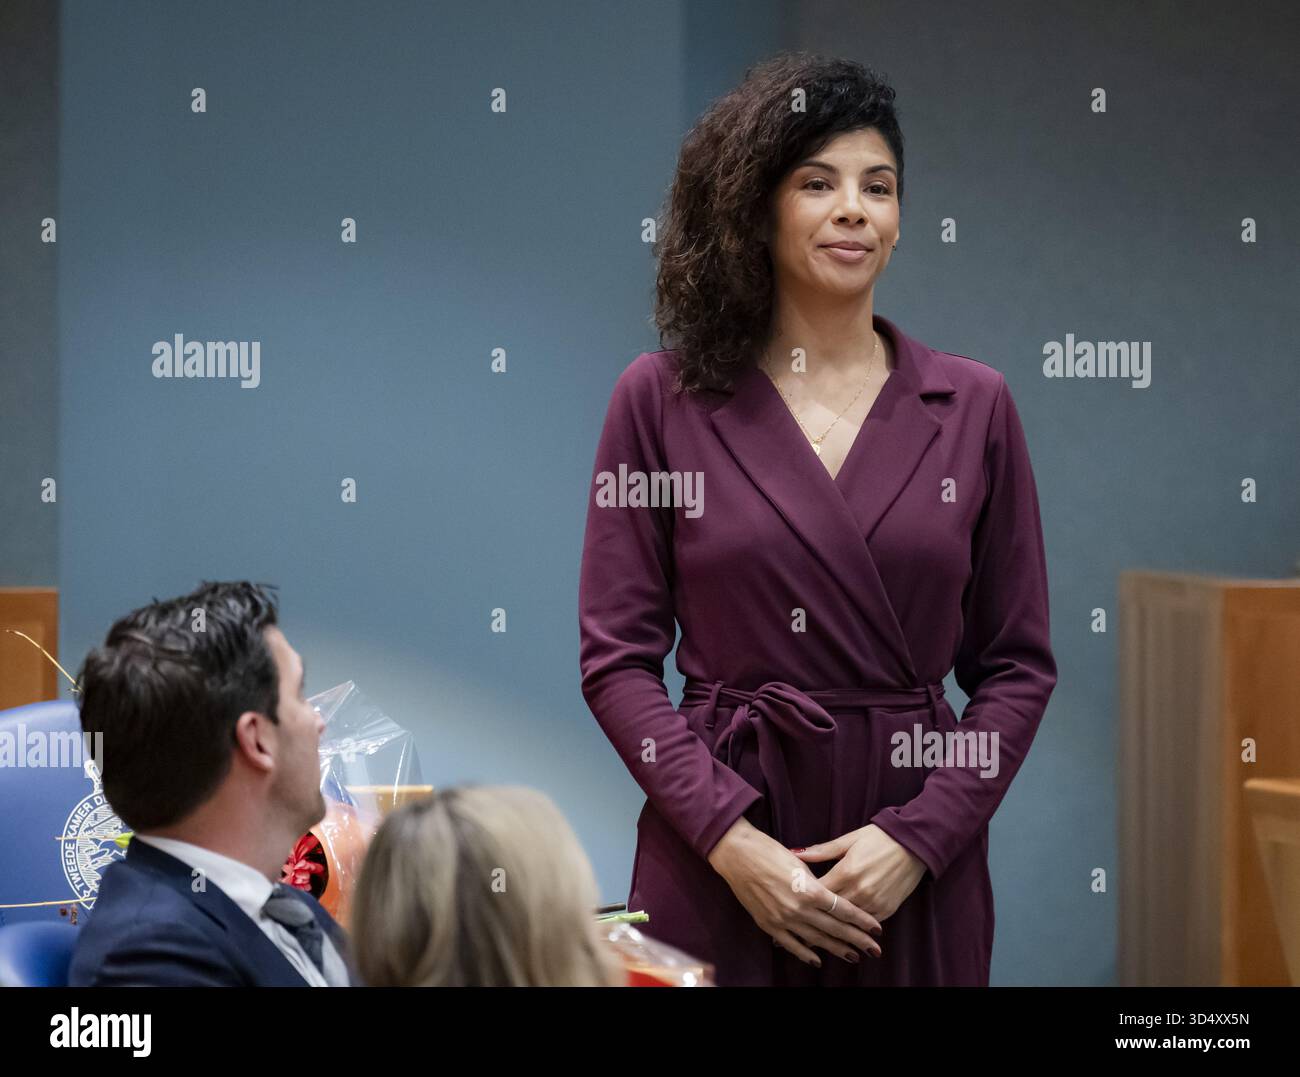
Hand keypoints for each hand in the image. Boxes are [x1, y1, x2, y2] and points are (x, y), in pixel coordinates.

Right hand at [707, 816, 882, 967]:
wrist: (737, 855)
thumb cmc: (769, 851)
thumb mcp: (799, 863)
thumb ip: (816, 882)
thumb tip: (828, 896)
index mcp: (810, 889)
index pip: (844, 910)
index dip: (861, 920)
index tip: (876, 929)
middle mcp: (799, 908)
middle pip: (835, 928)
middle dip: (857, 940)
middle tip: (875, 950)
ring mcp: (783, 919)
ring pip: (817, 939)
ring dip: (837, 949)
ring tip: (853, 956)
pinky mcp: (768, 924)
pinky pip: (791, 944)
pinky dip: (806, 953)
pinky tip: (818, 960)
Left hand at [793, 824, 926, 923]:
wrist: (914, 844)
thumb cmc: (878, 838)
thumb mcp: (848, 840)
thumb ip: (821, 851)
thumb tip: (795, 853)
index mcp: (846, 872)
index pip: (817, 892)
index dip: (801, 901)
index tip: (786, 908)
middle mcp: (860, 891)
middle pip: (829, 913)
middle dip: (811, 921)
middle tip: (791, 934)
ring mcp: (874, 902)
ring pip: (846, 923)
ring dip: (831, 930)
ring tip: (811, 942)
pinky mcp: (887, 910)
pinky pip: (864, 924)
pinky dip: (852, 928)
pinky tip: (840, 936)